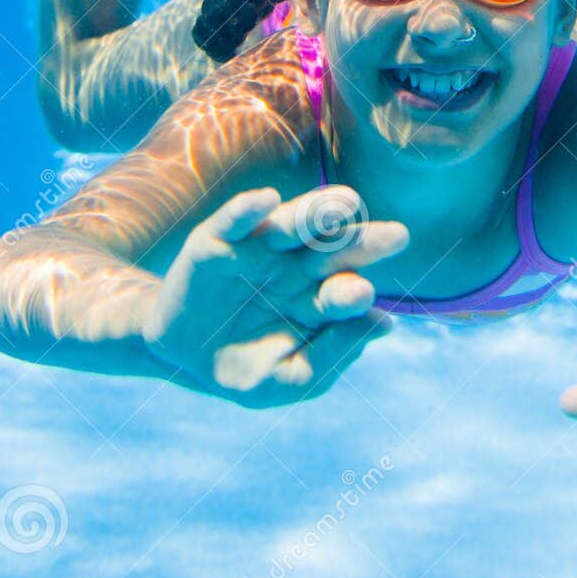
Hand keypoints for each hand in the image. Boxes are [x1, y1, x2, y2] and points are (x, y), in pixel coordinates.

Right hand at [147, 186, 408, 406]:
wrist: (180, 355)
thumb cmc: (245, 367)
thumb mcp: (288, 377)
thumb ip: (334, 354)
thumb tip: (385, 325)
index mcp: (320, 297)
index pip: (346, 289)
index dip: (356, 292)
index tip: (364, 293)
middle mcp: (297, 267)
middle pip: (333, 250)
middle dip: (362, 242)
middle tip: (396, 237)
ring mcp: (259, 250)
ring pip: (292, 226)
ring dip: (317, 212)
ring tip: (346, 202)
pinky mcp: (217, 240)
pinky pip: (234, 220)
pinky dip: (248, 208)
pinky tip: (267, 199)